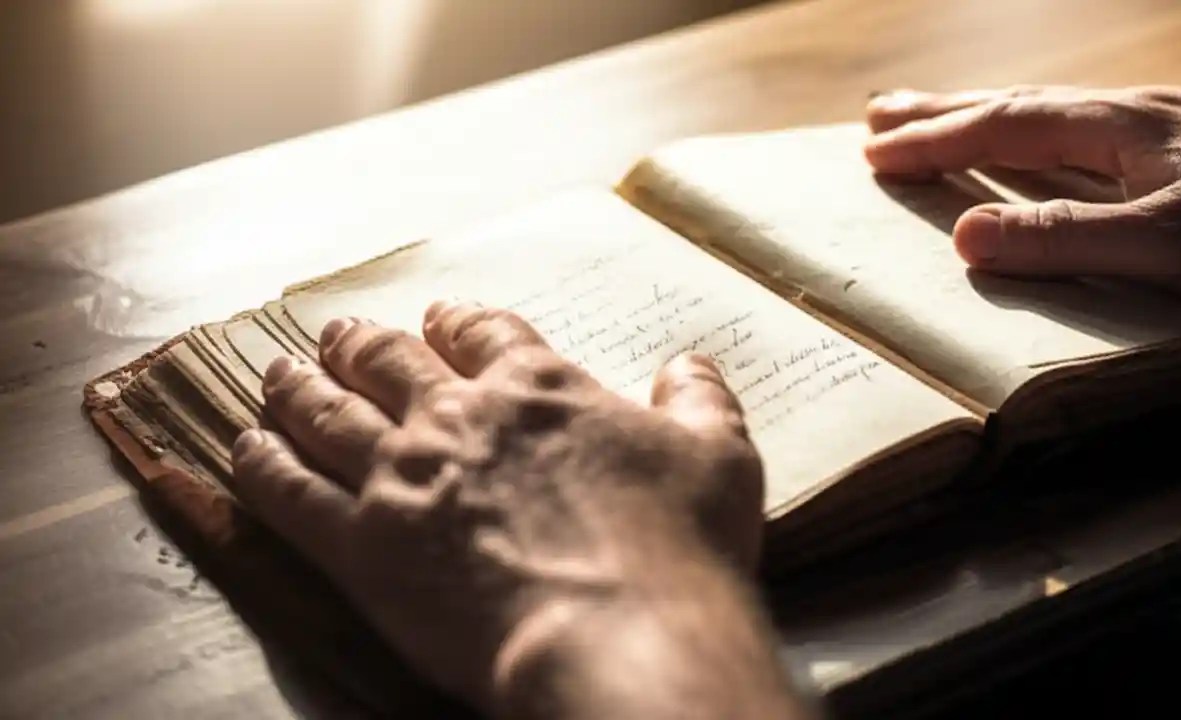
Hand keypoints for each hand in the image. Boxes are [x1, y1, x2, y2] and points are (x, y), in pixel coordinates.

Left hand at [229, 302, 807, 718]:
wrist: (618, 633)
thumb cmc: (678, 547)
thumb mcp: (719, 456)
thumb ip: (700, 400)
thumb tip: (689, 363)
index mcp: (539, 389)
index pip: (485, 334)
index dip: (458, 322)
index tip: (440, 320)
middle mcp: (459, 417)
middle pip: (389, 362)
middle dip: (359, 344)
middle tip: (337, 335)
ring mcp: (403, 476)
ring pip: (327, 414)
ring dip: (298, 387)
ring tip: (277, 373)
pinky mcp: (362, 544)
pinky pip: (290, 492)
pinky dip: (261, 464)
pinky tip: (246, 447)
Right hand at [864, 85, 1180, 307]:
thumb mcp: (1169, 250)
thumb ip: (1066, 241)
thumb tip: (963, 239)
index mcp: (1124, 127)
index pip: (1005, 128)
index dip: (935, 139)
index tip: (872, 152)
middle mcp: (1143, 111)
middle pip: (1022, 102)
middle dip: (945, 110)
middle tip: (878, 113)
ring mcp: (1176, 121)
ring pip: (1060, 110)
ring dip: (989, 112)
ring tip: (941, 116)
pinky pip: (1095, 125)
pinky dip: (1044, 129)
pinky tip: (1052, 139)